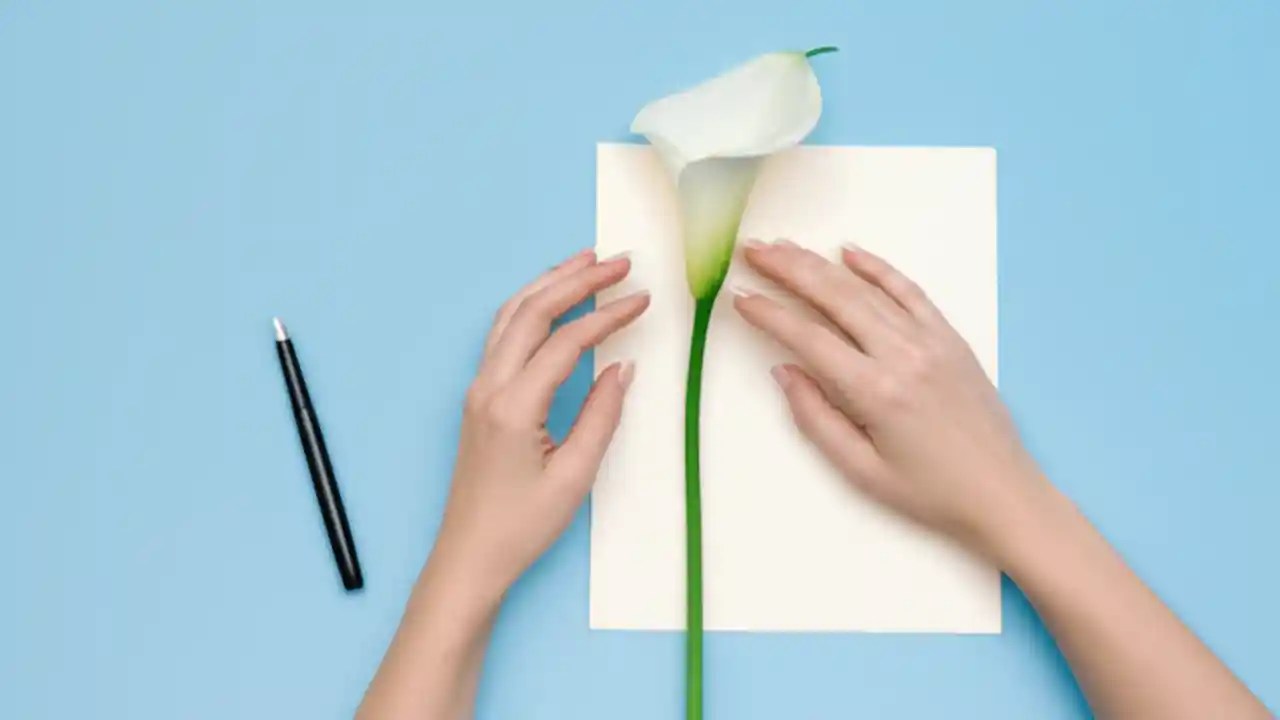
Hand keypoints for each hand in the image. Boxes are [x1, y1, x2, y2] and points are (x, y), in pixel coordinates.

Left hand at [430, 249, 647, 600]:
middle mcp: (489, 387)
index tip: (643, 299)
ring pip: (511, 316)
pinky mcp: (479, 398)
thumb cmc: (521, 526)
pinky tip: (552, 300)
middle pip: (533, 311)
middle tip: (620, 261)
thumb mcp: (574, 477)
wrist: (469, 557)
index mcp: (513, 406)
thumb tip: (622, 367)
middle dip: (578, 280)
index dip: (608, 315)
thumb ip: (601, 416)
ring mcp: (478, 390)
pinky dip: (530, 307)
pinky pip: (502, 335)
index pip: (566, 341)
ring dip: (550, 284)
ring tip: (586, 262)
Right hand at [733, 239, 1046, 557]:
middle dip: (788, 270)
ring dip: (822, 265)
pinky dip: (879, 269)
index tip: (739, 297)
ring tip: (785, 248)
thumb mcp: (862, 471)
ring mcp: (931, 341)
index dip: (769, 314)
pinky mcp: (951, 338)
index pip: (808, 337)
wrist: (1003, 494)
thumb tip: (783, 371)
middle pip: (835, 298)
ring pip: (867, 290)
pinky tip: (850, 252)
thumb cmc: (929, 493)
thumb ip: (816, 418)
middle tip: (753, 251)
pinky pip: (910, 292)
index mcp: (876, 392)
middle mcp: (902, 355)